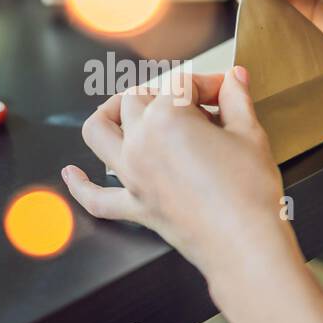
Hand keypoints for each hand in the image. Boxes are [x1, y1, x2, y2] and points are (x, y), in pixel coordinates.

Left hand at [62, 68, 296, 280]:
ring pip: (99, 134)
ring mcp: (133, 176)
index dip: (208, 83)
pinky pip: (96, 198)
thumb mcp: (250, 135)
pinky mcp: (135, 207)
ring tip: (123, 111)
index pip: (183, 84)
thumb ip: (236, 99)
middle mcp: (141, 144)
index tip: (225, 92)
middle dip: (164, 96)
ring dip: (107, 116)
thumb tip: (234, 79)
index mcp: (167, 119)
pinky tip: (72, 174)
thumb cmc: (249, 193)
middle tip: (194, 106)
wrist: (245, 244)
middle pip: (138, 101)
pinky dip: (80, 185)